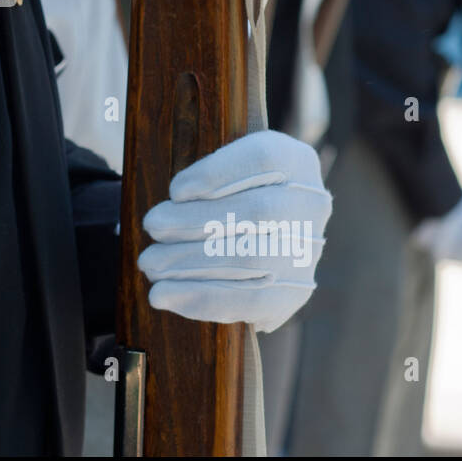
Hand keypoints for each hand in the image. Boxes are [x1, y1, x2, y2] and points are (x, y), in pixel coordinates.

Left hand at [138, 131, 331, 333]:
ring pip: (253, 259)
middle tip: (152, 226)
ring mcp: (307, 250)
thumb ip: (205, 175)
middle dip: (195, 221)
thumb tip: (175, 202)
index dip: (217, 174)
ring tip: (151, 263)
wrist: (265, 229)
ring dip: (192, 264)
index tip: (176, 190)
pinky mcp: (295, 290)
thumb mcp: (222, 168)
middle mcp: (310, 204)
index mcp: (293, 160)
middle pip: (257, 212)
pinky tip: (164, 296)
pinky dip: (202, 300)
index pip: (263, 159)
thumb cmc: (228, 190)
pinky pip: (251, 301)